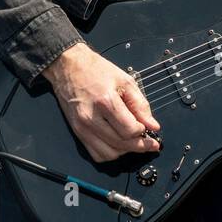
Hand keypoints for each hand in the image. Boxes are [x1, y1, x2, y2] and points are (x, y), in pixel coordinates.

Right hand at [41, 43, 161, 162]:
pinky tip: (118, 144)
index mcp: (105, 101)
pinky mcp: (77, 132)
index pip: (129, 130)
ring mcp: (82, 127)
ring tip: (134, 142)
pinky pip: (96, 154)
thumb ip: (140, 105)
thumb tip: (153, 126)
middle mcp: (91, 118)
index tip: (147, 128)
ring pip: (109, 154)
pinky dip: (110, 153)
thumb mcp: (124, 81)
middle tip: (150, 144)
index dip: (143, 132)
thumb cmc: (95, 70)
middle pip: (121, 144)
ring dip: (125, 151)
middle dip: (140, 146)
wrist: (68, 66)